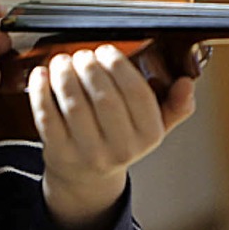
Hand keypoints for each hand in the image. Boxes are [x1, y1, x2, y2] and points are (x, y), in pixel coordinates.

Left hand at [28, 44, 194, 229]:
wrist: (87, 178)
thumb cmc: (120, 139)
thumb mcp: (153, 127)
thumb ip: (175, 105)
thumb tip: (188, 83)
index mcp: (149, 135)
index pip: (137, 94)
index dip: (119, 67)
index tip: (106, 50)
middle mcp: (121, 148)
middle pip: (104, 98)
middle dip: (90, 67)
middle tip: (82, 54)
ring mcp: (88, 153)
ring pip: (74, 105)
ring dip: (65, 75)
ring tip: (62, 61)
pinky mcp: (59, 153)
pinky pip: (47, 118)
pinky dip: (41, 92)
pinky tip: (40, 75)